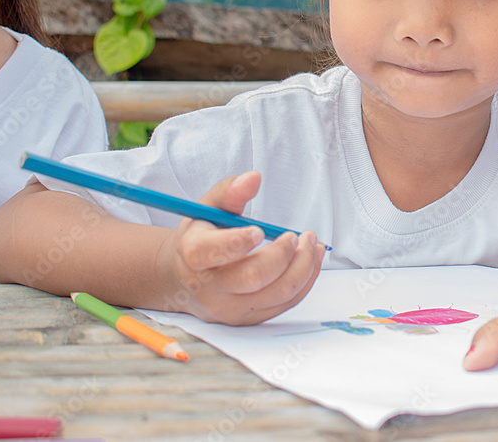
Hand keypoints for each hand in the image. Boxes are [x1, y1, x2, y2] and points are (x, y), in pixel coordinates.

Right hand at [156, 171, 324, 324]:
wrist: (186, 278)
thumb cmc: (201, 237)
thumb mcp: (207, 209)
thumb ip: (229, 192)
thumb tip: (253, 178)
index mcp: (192, 255)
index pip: (210, 253)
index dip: (238, 241)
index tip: (260, 229)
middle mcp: (209, 288)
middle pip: (253, 277)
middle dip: (285, 253)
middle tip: (298, 235)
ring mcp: (230, 309)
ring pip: (278, 293)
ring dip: (304, 265)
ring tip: (311, 243)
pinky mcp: (249, 319)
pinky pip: (286, 303)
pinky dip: (305, 280)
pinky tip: (310, 259)